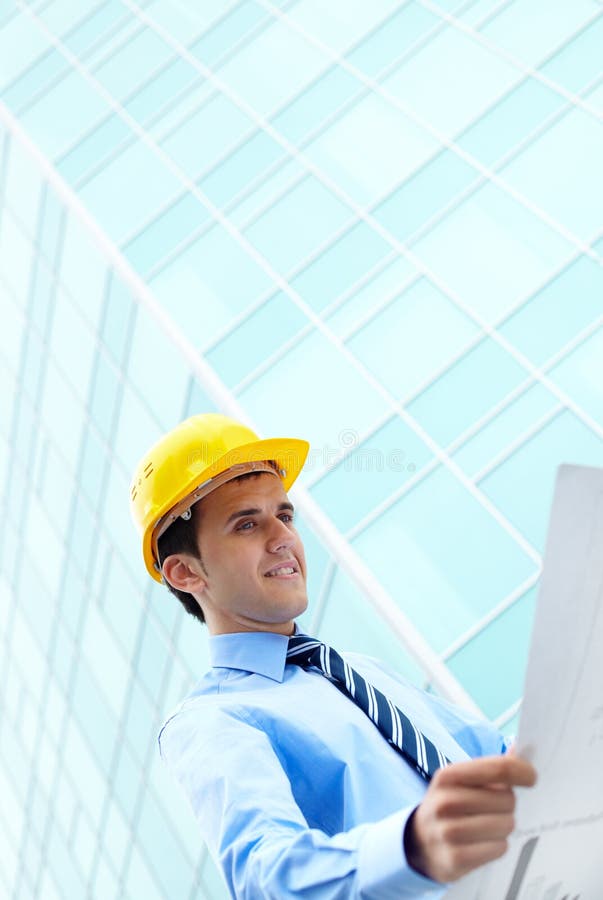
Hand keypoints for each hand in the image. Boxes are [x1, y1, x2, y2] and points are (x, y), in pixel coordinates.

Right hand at [404, 755, 536, 882]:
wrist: (419, 843)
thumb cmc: (451, 806)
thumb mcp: (461, 782)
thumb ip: (491, 767)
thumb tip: (520, 747)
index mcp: (447, 776)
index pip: (498, 768)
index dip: (522, 771)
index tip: (532, 777)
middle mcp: (445, 802)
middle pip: (507, 799)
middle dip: (508, 805)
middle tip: (495, 809)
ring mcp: (447, 832)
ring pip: (506, 824)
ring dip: (504, 827)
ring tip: (488, 827)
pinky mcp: (455, 859)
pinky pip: (499, 848)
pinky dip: (497, 846)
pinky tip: (483, 843)